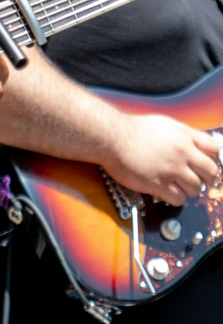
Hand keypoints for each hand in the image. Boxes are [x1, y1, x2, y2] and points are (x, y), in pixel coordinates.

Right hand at [103, 113, 220, 205]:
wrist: (112, 137)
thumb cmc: (133, 130)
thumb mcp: (165, 124)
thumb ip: (183, 134)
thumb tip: (195, 143)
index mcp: (184, 136)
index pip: (214, 150)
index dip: (211, 159)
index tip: (204, 164)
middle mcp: (182, 152)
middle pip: (210, 172)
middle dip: (204, 178)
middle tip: (194, 178)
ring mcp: (171, 169)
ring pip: (197, 188)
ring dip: (189, 190)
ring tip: (178, 186)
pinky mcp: (159, 183)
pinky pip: (179, 199)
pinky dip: (175, 198)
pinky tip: (167, 192)